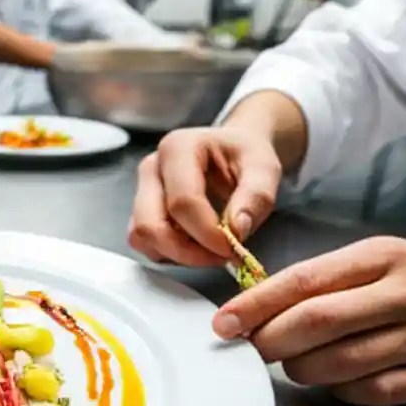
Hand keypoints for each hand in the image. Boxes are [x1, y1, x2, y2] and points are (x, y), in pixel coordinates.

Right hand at [128, 125, 282, 266]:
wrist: (233, 151)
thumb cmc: (245, 156)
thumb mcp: (264, 168)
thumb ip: (256, 196)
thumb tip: (237, 230)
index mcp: (178, 148)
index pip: (182, 202)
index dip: (207, 233)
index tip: (232, 248)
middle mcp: (151, 167)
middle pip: (151, 224)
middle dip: (186, 251)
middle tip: (220, 256)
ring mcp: (142, 189)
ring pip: (143, 237)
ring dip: (175, 255)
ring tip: (209, 252)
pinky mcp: (141, 209)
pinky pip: (145, 242)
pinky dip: (169, 253)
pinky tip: (196, 247)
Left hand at [212, 237, 405, 405]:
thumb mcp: (392, 259)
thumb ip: (333, 278)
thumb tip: (264, 302)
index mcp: (385, 257)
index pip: (303, 280)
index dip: (255, 305)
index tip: (223, 322)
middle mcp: (405, 294)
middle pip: (313, 324)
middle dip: (268, 342)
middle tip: (250, 350)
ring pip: (336, 364)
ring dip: (300, 370)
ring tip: (295, 365)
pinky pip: (371, 393)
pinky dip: (342, 391)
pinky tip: (339, 381)